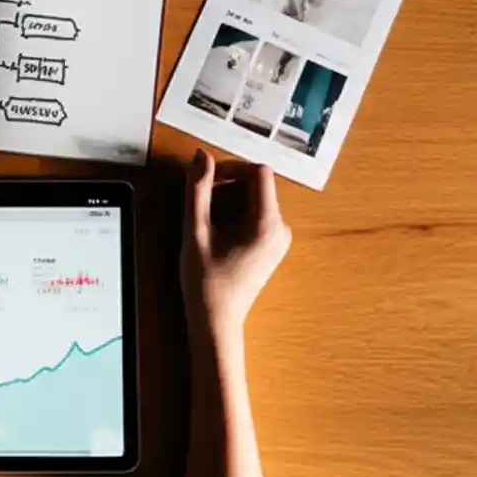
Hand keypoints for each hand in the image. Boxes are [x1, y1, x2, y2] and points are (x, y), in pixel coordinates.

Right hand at [180, 150, 290, 350]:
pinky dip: (236, 215)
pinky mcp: (272, 246)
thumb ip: (197, 190)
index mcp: (267, 223)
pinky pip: (257, 216)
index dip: (231, 168)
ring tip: (207, 223)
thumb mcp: (195, 232)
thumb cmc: (205, 281)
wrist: (216, 321)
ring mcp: (279, 239)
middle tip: (201, 204)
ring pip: (255, 199)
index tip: (207, 181)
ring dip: (229, 201)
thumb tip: (201, 155)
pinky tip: (217, 234)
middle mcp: (281, 228)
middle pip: (258, 185)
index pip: (259, 172)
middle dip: (227, 186)